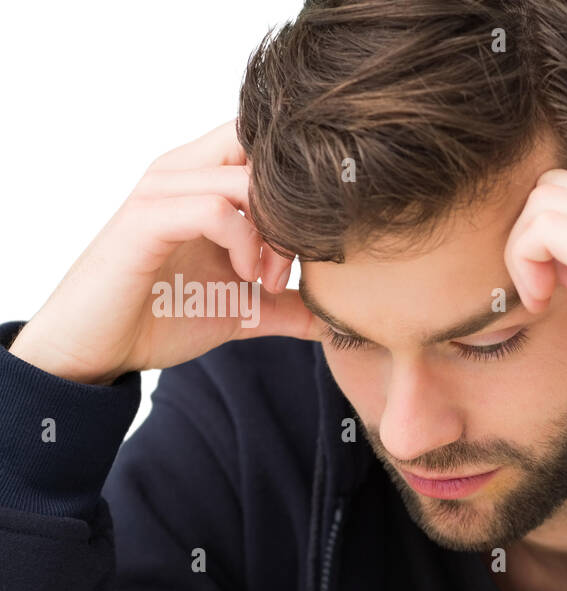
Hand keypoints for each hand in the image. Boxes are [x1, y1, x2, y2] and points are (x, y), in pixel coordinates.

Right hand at [10, 120, 320, 384]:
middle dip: (298, 209)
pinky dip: (244, 242)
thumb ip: (293, 305)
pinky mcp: (145, 220)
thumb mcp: (246, 311)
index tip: (319, 244)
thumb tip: (345, 316)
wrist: (101, 350)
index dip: (308, 187)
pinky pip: (211, 208)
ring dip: (275, 233)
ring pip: (246, 179)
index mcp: (206, 178)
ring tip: (269, 279)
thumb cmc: (163, 318)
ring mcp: (161, 191)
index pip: (271, 145)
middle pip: (267, 151)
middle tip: (299, 265)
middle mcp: (183, 170)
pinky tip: (247, 277)